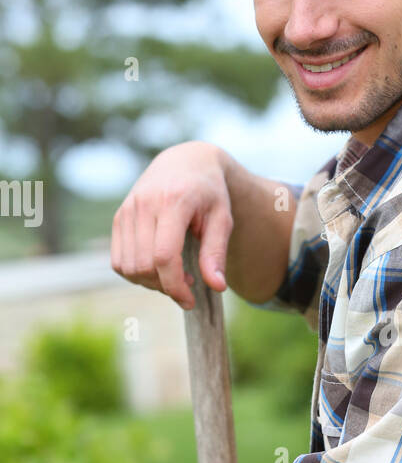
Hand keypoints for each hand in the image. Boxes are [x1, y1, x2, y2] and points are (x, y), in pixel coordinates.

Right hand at [111, 141, 233, 309]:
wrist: (185, 162)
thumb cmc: (209, 193)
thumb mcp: (222, 219)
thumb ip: (216, 253)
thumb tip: (217, 287)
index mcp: (173, 202)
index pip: (164, 256)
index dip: (175, 286)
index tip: (190, 301)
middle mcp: (143, 205)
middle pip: (144, 265)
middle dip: (165, 286)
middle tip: (188, 285)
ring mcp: (127, 210)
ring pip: (127, 266)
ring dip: (150, 283)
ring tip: (174, 276)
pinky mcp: (118, 217)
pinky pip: (118, 260)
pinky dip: (135, 273)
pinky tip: (157, 268)